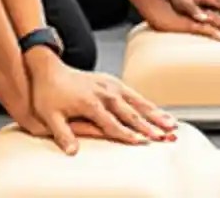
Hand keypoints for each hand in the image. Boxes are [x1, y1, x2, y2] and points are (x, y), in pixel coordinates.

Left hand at [18, 58, 178, 155]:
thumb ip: (63, 134)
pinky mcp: (112, 81)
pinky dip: (147, 104)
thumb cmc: (49, 93)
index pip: (113, 124)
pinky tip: (157, 111)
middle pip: (131, 113)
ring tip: (171, 123)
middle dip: (150, 125)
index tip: (142, 142)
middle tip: (165, 134)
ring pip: (138, 102)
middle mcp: (105, 93)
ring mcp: (111, 86)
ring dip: (155, 114)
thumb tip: (71, 151)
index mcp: (91, 103)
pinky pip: (134, 94)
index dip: (128, 134)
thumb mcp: (50, 117)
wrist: (49, 69)